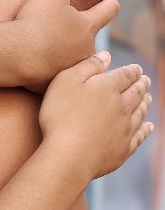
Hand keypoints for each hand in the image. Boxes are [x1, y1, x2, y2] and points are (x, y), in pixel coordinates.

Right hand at [14, 0, 119, 86]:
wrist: (17, 55)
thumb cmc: (36, 21)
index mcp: (87, 26)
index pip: (110, 9)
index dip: (110, 0)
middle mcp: (84, 48)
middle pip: (94, 38)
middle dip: (87, 31)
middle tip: (75, 26)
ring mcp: (70, 67)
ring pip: (77, 60)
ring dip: (70, 53)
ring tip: (56, 49)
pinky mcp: (53, 82)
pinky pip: (55, 76)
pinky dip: (50, 70)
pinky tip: (39, 67)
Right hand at [39, 52, 152, 181]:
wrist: (69, 155)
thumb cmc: (61, 115)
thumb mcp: (65, 82)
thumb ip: (87, 66)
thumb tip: (106, 55)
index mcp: (108, 88)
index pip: (126, 75)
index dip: (132, 70)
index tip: (136, 69)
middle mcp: (122, 106)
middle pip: (136, 92)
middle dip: (142, 84)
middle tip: (145, 80)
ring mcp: (125, 128)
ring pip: (140, 112)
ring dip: (145, 103)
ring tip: (147, 98)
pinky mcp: (123, 148)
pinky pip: (139, 136)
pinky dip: (146, 129)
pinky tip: (149, 126)